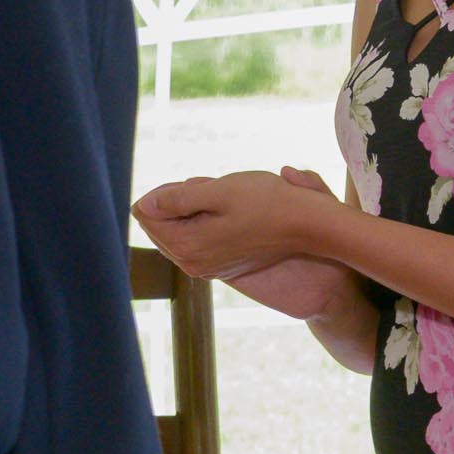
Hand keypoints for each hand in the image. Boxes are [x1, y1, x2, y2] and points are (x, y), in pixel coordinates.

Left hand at [133, 167, 344, 283]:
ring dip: (194, 210)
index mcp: (186, 245)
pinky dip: (205, 220)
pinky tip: (231, 213)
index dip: (166, 191)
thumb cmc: (266, 203)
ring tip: (224, 202)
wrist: (309, 227)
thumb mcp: (218, 191)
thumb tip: (144, 205)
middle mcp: (192, 263)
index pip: (146, 213)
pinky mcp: (221, 264)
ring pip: (178, 229)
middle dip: (179, 201)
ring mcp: (207, 267)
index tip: (198, 187)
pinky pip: (196, 237)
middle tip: (213, 193)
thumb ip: (176, 198)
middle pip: (160, 223)